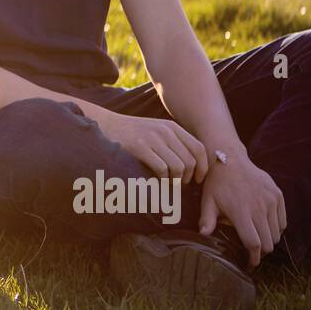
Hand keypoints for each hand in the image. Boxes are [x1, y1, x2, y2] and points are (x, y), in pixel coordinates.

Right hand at [91, 110, 208, 185]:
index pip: (199, 149)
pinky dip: (162, 179)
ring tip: (168, 184)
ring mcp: (152, 138)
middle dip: (188, 177)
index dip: (203, 167)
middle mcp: (165, 131)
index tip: (198, 179)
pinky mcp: (140, 147)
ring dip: (175, 181)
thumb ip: (174, 143)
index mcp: (172, 127)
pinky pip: (161, 169)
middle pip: (190, 161)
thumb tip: (193, 165)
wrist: (107, 124)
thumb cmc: (133, 133)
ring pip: (177, 167)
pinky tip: (156, 181)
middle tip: (179, 184)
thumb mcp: (157, 131)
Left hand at [198, 158, 286, 267]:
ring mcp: (271, 200)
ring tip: (257, 238)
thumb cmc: (217, 184)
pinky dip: (276, 228)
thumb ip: (206, 220)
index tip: (250, 263)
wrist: (230, 159)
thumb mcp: (208, 201)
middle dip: (261, 252)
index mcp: (241, 212)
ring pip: (277, 233)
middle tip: (252, 252)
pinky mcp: (278, 195)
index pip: (254, 244)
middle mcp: (259, 207)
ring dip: (269, 240)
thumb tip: (203, 236)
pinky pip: (283, 220)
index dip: (253, 258)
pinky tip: (265, 226)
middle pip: (269, 242)